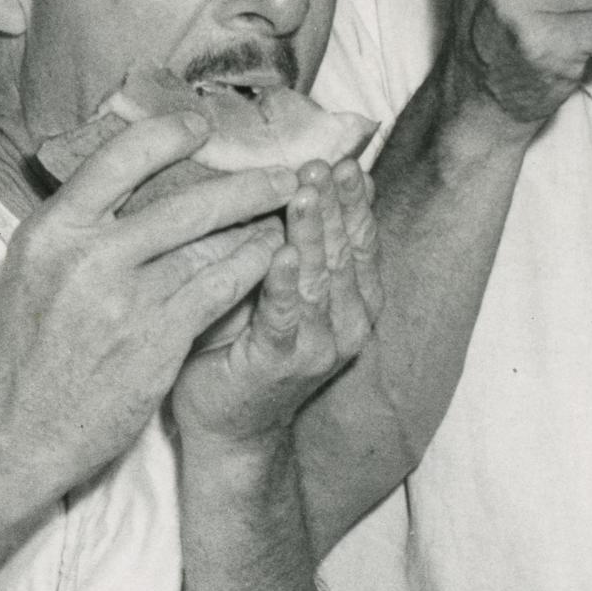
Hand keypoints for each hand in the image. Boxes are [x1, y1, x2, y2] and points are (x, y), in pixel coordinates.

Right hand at [0, 114, 292, 505]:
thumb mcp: (32, 272)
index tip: (203, 124)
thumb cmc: (25, 355)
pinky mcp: (156, 339)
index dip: (167, 134)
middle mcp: (86, 256)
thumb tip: (129, 184)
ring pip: (210, 245)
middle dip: (243, 183)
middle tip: (284, 171)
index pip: (118, 158)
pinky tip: (274, 257)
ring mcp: (124, 298)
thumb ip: (78, 230)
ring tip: (290, 214)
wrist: (12, 433)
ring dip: (259, 225)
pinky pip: (220, 289)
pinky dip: (252, 267)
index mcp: (51, 230)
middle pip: (182, 201)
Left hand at [169, 158, 382, 450]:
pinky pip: (285, 315)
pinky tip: (281, 251)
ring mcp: (320, 345)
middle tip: (322, 161)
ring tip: (304, 189)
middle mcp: (349, 323)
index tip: (345, 159)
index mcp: (354, 302)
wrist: (230, 430)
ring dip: (313, 230)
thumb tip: (291, 183)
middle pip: (346, 250)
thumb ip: (293, 249)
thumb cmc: (245, 351)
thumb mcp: (279, 293)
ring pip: (321, 276)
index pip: (361, 240)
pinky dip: (284, 282)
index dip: (355, 200)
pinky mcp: (282, 361)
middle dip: (335, 202)